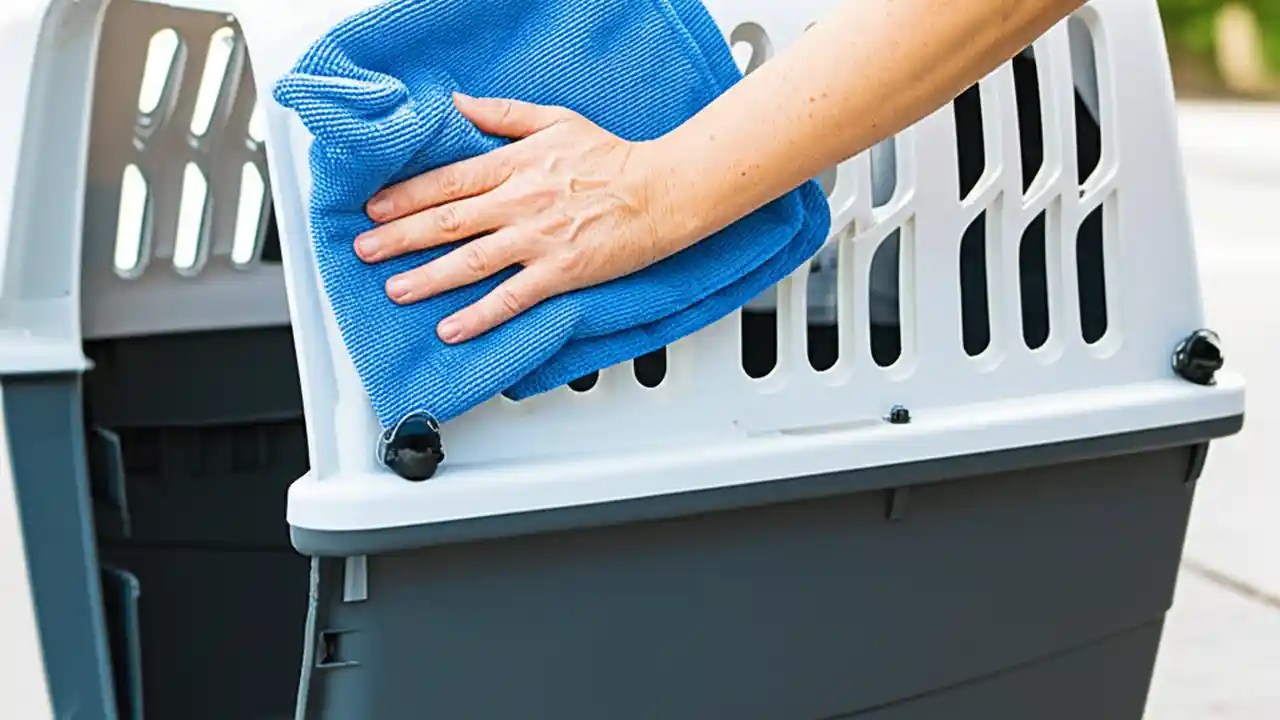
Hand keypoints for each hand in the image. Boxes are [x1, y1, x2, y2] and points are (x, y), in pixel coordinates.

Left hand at [356, 93, 683, 343]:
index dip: (405, 196)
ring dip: (427, 277)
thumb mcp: (556, 120)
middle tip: (365, 251)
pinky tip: (451, 328)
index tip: (374, 209)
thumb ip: (502, 114)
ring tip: (395, 290)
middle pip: (447, 221)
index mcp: (515, 165)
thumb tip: (458, 105)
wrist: (661, 191)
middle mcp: (519, 203)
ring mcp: (538, 240)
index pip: (447, 181)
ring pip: (470, 261)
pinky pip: (511, 298)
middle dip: (400, 238)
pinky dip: (478, 315)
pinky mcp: (560, 272)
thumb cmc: (614, 158)